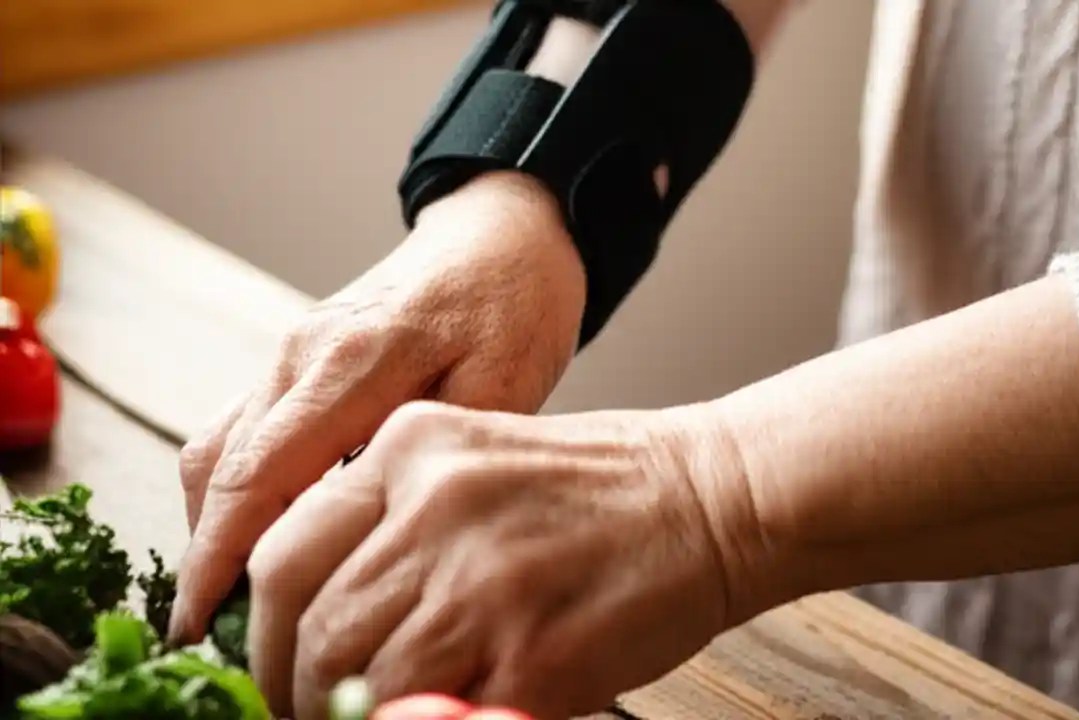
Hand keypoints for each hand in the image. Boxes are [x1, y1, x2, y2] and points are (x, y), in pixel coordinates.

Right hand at [171, 172, 586, 642]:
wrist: (502, 234)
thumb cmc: (516, 305)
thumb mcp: (509, 379)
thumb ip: (441, 455)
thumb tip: (384, 539)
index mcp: (352, 360)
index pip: (259, 474)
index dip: (221, 558)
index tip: (201, 626)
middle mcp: (300, 354)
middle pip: (218, 470)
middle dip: (205, 559)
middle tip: (213, 638)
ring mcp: (288, 350)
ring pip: (215, 450)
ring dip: (214, 526)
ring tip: (240, 600)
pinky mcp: (293, 356)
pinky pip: (238, 429)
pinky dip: (233, 490)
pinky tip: (265, 535)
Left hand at [242, 400, 762, 719]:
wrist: (715, 499)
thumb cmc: (604, 487)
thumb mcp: (479, 464)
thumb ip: (393, 527)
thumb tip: (318, 621)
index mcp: (412, 446)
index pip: (283, 552)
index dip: (263, 629)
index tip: (272, 664)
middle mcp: (435, 505)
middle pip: (308, 624)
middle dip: (293, 686)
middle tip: (306, 708)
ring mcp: (481, 580)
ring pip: (358, 679)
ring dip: (352, 714)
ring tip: (375, 715)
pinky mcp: (530, 654)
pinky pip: (432, 714)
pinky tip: (442, 710)